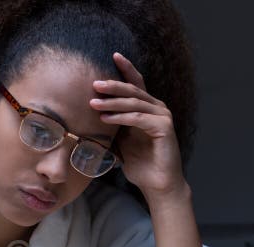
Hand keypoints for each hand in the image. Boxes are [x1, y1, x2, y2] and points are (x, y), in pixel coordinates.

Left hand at [90, 52, 184, 200]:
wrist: (157, 184)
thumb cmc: (139, 163)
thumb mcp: (120, 140)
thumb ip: (111, 124)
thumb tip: (88, 114)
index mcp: (147, 108)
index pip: (136, 83)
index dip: (126, 68)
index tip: (113, 55)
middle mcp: (157, 108)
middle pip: (133, 90)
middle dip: (113, 85)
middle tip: (94, 83)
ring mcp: (163, 116)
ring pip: (134, 103)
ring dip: (112, 101)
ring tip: (93, 102)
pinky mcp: (164, 127)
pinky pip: (139, 118)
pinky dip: (121, 117)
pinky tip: (105, 118)